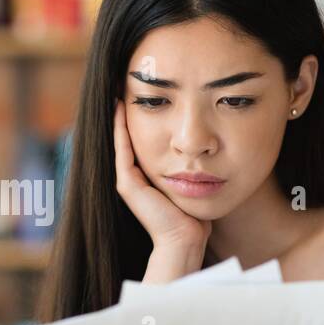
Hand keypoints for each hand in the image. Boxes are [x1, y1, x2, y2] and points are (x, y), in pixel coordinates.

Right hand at [113, 99, 211, 253]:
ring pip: (120, 141)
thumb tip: (206, 146)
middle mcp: (132, 178)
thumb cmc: (194, 216)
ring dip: (118, 116)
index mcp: (145, 178)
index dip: (140, 118)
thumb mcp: (192, 183)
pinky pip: (122, 149)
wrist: (185, 240)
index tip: (140, 93)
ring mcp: (127, 181)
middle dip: (125, 113)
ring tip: (118, 90)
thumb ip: (190, 166)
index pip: (138, 141)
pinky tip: (121, 107)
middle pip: (126, 138)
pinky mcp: (127, 184)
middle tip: (123, 85)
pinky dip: (120, 128)